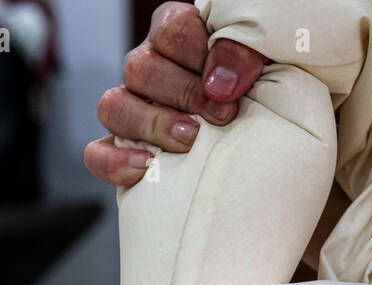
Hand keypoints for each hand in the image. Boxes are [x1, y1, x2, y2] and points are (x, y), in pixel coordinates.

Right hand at [84, 1, 266, 186]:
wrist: (274, 151)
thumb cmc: (272, 101)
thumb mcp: (269, 63)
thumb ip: (248, 53)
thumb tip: (223, 79)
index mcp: (182, 36)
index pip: (170, 29)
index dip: (196, 54)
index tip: (231, 86)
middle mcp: (152, 69)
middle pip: (139, 67)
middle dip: (182, 93)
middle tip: (220, 116)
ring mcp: (133, 109)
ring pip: (113, 105)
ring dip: (152, 123)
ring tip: (189, 141)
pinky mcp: (124, 151)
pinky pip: (97, 154)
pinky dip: (116, 162)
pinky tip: (147, 168)